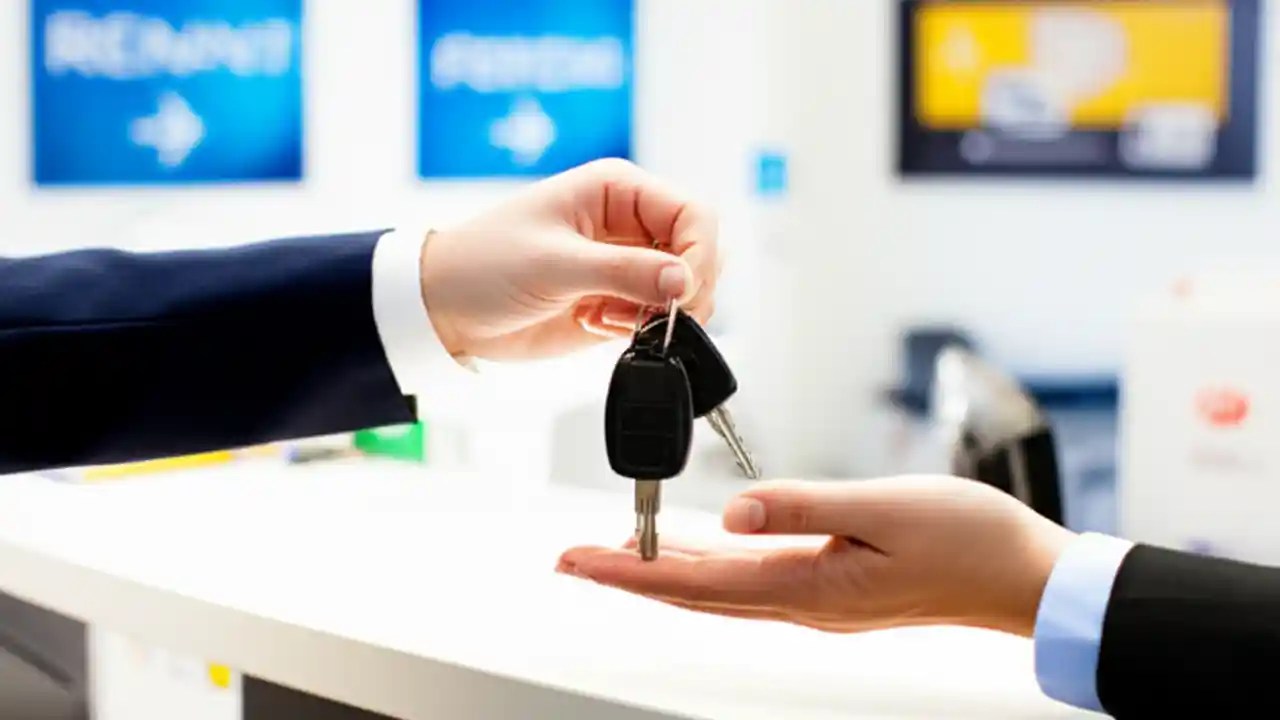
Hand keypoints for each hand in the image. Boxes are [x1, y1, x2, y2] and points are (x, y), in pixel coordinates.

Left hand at [419, 158, 719, 360]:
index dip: (699, 253)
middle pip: (697, 253)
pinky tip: (599, 326)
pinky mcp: (615, 303)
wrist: (443, 309)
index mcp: (617, 191)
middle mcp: (628, 225)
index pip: (693, 214)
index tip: (683, 292)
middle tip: (662, 316)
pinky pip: (656, 319)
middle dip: (688, 289)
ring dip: (665, 314)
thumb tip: (683, 281)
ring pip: (682, 290)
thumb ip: (624, 272)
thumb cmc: (482, 265)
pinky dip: (641, 331)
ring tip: (617, 320)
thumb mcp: (554, 264)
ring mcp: (624, 266)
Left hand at [557, 476, 1074, 636]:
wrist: (1025, 579)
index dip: (632, 571)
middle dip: (630, 575)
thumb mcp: (885, 509)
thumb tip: (731, 513)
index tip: (578, 559)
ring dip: (665, 570)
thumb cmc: (971, 542)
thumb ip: (804, 509)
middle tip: (574, 558)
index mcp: (810, 587)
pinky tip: (700, 545)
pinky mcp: (835, 584)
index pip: (697, 581)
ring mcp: (819, 597)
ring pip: (720, 587)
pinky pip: (752, 577)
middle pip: (695, 591)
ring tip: (619, 551)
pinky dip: (711, 563)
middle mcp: (805, 602)